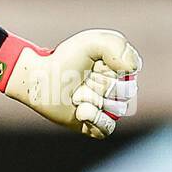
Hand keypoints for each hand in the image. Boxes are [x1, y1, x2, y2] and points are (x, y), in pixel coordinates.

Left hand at [0, 28, 140, 137]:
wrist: (39, 78)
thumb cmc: (63, 59)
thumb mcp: (90, 42)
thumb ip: (117, 45)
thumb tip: (133, 70)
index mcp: (118, 69)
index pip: (130, 77)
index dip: (111, 72)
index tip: (93, 65)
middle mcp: (114, 89)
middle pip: (125, 95)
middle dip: (101, 87)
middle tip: (81, 80)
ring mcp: (104, 107)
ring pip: (116, 111)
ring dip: (93, 101)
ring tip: (75, 94)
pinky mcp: (93, 124)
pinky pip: (107, 129)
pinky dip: (95, 120)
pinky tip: (80, 111)